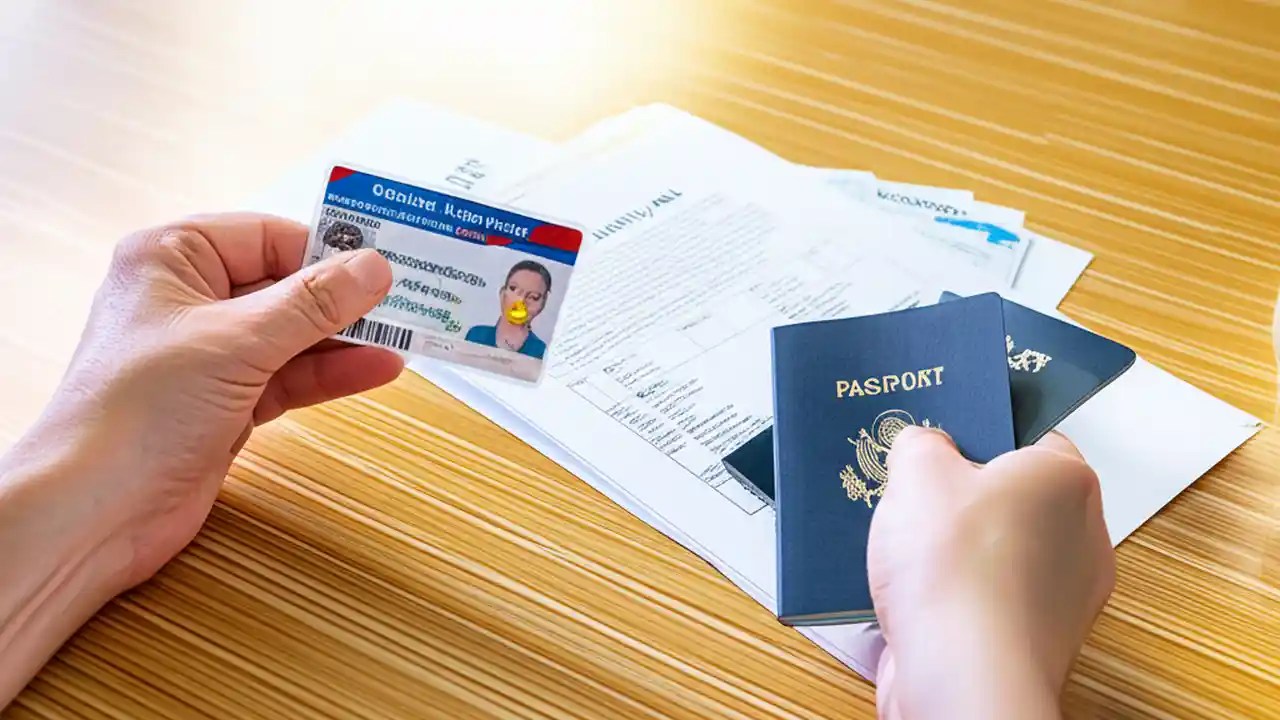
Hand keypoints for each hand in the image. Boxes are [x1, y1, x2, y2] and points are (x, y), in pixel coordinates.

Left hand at [1, 213, 401, 703]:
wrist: (95, 512)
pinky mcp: (225, 402)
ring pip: (293, 335)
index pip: (268, 236)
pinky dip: (330, 374)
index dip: (327, 251)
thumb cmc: (138, 411)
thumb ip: (311, 303)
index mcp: (171, 258)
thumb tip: (374, 267)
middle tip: (407, 302)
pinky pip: (289, 376)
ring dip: (345, 340)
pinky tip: (376, 370)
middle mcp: (188, 298)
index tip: (385, 264)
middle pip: (286, 285)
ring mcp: (208, 354)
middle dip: (344, 300)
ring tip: (404, 340)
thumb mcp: (236, 342)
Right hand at [868, 428, 1114, 719]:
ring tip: (904, 552)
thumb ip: (921, 443)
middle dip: (954, 498)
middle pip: (1007, 497)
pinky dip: (949, 599)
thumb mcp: (917, 469)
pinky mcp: (1030, 641)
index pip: (1028, 435)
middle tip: (911, 493)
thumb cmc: (957, 573)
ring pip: (994, 553)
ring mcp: (1061, 596)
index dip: (977, 433)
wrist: (961, 675)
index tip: (939, 437)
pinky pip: (983, 602)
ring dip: (948, 553)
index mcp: (1066, 477)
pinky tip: (912, 598)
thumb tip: (923, 447)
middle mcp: (1081, 535)